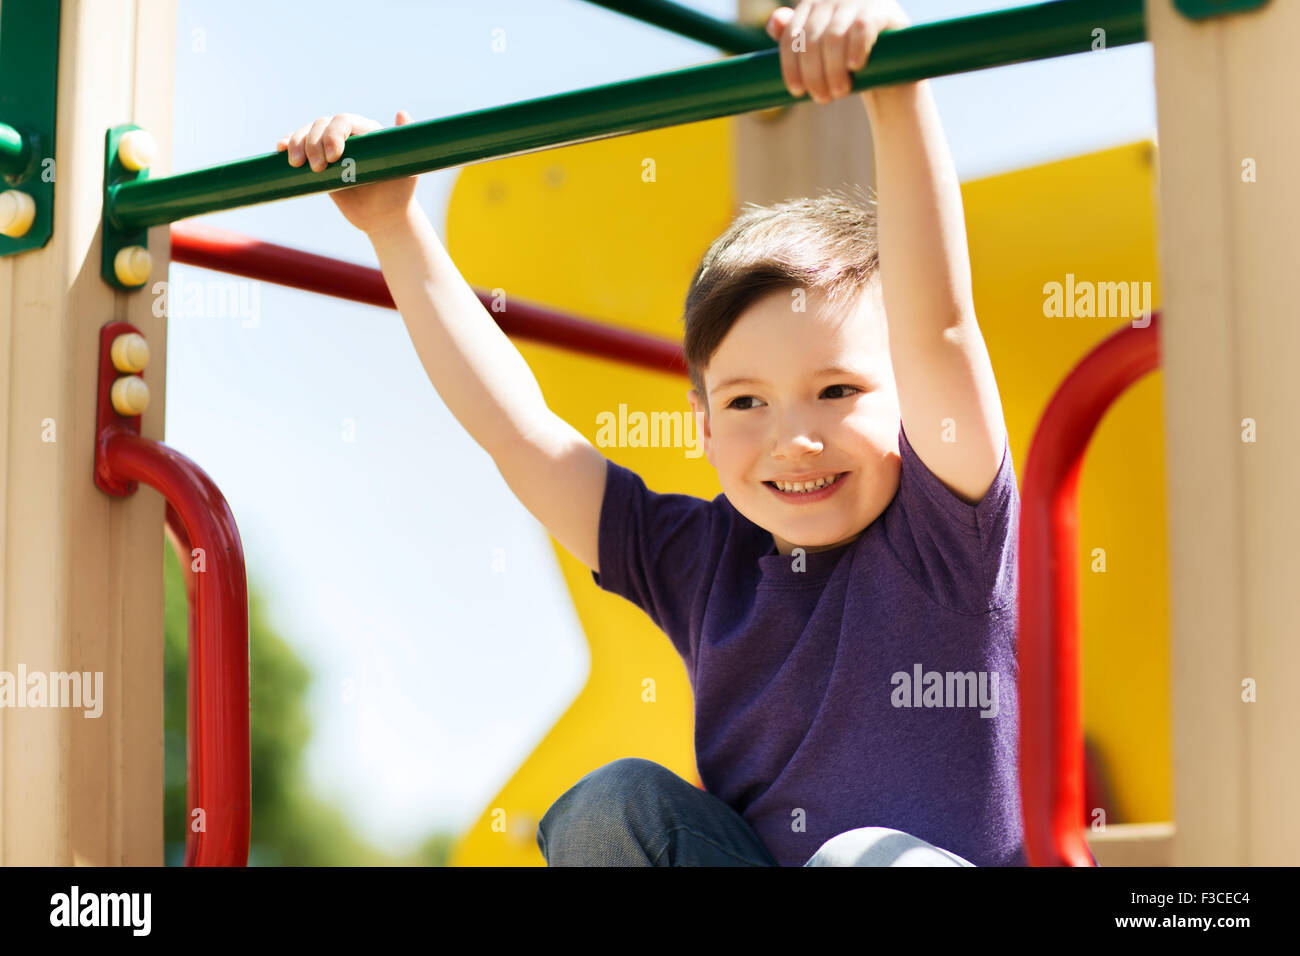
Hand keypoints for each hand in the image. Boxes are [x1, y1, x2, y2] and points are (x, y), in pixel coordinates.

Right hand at [276, 111, 418, 234]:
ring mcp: (328, 146)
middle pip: (321, 125)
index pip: (344, 121)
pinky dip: (287, 144)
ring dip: (296, 143)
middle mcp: (346, 135)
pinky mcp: (316, 159)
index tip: (334, 156)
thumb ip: (407, 143)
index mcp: (366, 131)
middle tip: (318, 168)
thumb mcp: (407, 169)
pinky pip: (297, 146)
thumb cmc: (398, 192)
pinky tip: (280, 150)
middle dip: (313, 143)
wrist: (382, 216)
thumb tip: (402, 113)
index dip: (334, 133)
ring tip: (295, 163)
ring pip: (306, 133)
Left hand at [765, 1, 909, 103]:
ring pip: (833, 37)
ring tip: (839, 92)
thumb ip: (794, 37)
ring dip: (833, 70)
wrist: (891, 70)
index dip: (790, 65)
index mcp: (812, 6)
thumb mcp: (818, 56)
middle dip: (813, 74)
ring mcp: (859, 1)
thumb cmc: (847, 66)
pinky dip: (855, 50)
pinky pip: (862, 28)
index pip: (791, 36)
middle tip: (821, 99)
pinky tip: (854, 67)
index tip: (796, 92)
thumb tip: (775, 21)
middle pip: (811, 39)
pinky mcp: (883, 10)